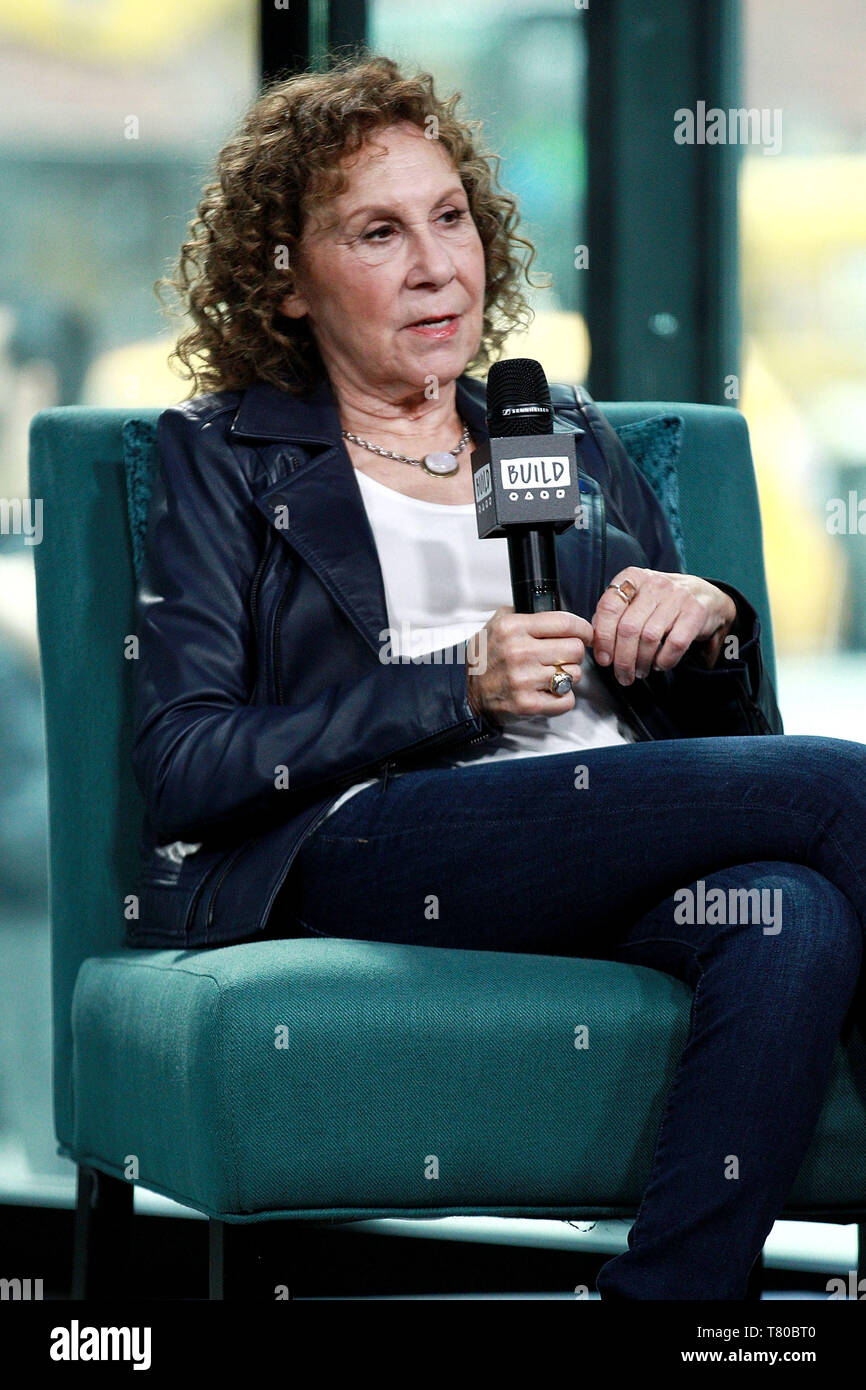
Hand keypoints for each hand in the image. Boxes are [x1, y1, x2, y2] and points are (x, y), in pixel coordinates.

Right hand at [466, 605, 594, 719]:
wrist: (469, 694)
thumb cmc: (487, 659)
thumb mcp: (496, 625)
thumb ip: (523, 613)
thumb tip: (554, 609)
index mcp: (513, 628)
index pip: (565, 623)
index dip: (583, 629)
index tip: (585, 635)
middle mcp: (518, 652)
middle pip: (574, 649)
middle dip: (573, 653)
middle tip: (563, 657)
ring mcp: (523, 680)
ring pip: (574, 674)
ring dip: (567, 676)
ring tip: (552, 675)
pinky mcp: (528, 704)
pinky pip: (567, 699)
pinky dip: (562, 697)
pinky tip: (549, 692)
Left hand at [591, 568, 736, 683]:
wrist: (704, 595)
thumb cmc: (660, 603)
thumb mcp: (635, 600)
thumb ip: (613, 615)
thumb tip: (594, 642)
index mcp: (633, 577)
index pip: (608, 607)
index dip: (602, 637)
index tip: (603, 659)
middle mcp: (654, 583)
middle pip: (628, 628)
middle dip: (622, 659)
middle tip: (622, 675)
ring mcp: (677, 596)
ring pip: (649, 638)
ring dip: (641, 662)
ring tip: (639, 672)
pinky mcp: (696, 612)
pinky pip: (675, 644)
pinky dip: (664, 660)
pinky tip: (659, 665)